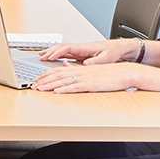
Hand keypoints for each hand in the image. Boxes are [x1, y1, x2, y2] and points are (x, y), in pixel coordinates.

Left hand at [31, 62, 145, 94]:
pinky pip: (76, 87)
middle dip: (44, 80)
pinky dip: (65, 89)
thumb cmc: (112, 74)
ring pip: (64, 81)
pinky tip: (57, 91)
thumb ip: (78, 69)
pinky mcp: (92, 85)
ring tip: (40, 88)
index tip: (37, 78)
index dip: (46, 74)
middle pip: (58, 75)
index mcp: (80, 69)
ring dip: (50, 85)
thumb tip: (66, 67)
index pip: (59, 70)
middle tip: (33, 85)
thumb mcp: (93, 70)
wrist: (126, 73)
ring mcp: (86, 78)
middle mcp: (81, 72)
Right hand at [40, 38, 140, 65]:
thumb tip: (85, 64)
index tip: (48, 56)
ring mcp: (80, 51)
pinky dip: (58, 56)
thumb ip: (95, 62)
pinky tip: (54, 59)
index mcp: (85, 47)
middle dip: (49, 51)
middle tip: (40, 56)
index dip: (56, 52)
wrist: (121, 48)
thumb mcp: (106, 58)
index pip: (67, 47)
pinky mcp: (82, 54)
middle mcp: (81, 48)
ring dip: (52, 52)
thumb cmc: (114, 51)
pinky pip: (66, 54)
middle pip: (61, 47)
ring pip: (62, 50)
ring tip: (42, 55)